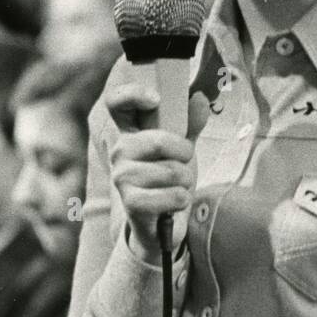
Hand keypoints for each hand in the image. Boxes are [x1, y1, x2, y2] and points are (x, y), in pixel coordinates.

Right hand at [105, 86, 210, 265]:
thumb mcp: (181, 147)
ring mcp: (122, 177)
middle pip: (159, 140)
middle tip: (183, 162)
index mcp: (130, 131)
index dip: (132, 94)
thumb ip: (191, 123)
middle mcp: (120, 151)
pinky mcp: (131, 202)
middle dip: (184, 153)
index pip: (116, 102)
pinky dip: (183, 198)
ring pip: (171, 170)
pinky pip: (173, 194)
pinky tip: (174, 201)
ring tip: (177, 185)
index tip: (155, 98)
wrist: (161, 222)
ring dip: (186, 180)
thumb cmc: (169, 178)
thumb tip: (200, 98)